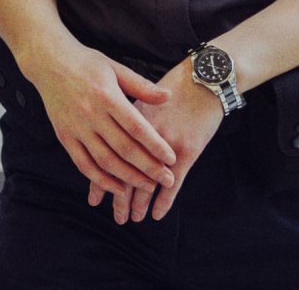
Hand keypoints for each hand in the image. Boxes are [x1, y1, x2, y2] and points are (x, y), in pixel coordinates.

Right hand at [19, 41, 179, 208]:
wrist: (48, 62)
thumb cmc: (86, 63)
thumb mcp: (116, 68)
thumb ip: (142, 86)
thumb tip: (168, 97)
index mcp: (107, 96)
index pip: (136, 127)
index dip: (155, 146)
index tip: (172, 159)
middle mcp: (91, 114)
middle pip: (124, 148)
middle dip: (148, 168)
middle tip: (167, 179)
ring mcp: (76, 128)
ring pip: (105, 161)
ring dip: (128, 178)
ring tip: (147, 186)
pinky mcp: (64, 137)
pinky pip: (83, 165)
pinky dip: (100, 180)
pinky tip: (117, 188)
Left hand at [104, 60, 224, 222]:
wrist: (204, 79)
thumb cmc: (176, 84)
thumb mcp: (142, 93)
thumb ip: (127, 115)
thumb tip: (111, 130)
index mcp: (128, 121)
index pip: (109, 156)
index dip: (101, 179)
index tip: (95, 197)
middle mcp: (143, 136)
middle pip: (124, 172)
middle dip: (119, 197)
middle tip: (116, 216)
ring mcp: (165, 146)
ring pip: (146, 181)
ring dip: (138, 203)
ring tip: (132, 218)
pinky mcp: (186, 151)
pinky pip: (172, 183)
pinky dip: (164, 201)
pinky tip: (156, 214)